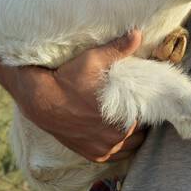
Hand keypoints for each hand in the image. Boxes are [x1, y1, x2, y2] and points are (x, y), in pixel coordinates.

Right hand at [13, 28, 147, 162]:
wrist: (41, 100)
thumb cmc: (68, 79)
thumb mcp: (94, 60)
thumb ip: (118, 48)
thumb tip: (137, 33)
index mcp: (124, 120)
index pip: (149, 118)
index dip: (149, 108)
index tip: (146, 100)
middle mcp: (115, 140)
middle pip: (142, 134)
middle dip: (142, 123)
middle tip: (139, 109)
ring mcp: (103, 150)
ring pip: (130, 148)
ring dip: (132, 137)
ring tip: (129, 122)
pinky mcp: (92, 156)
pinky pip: (115, 157)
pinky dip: (118, 148)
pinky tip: (117, 136)